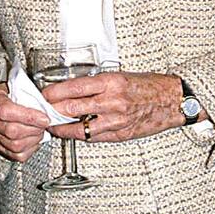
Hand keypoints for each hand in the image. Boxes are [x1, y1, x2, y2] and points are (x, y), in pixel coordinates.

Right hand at [0, 81, 49, 162]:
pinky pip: (15, 155)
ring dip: (33, 139)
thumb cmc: (8, 92)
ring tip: (40, 130)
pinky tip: (34, 139)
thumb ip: (28, 93)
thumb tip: (46, 104)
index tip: (44, 117)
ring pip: (14, 145)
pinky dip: (29, 149)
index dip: (28, 117)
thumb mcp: (16, 84)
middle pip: (11, 131)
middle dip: (34, 129)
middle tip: (44, 124)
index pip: (6, 111)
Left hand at [36, 70, 190, 141]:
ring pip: (80, 127)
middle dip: (53, 110)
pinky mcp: (121, 134)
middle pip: (72, 108)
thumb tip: (73, 90)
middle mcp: (113, 101)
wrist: (172, 100)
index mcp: (111, 82)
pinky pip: (95, 137)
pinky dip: (82, 134)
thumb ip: (98, 84)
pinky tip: (74, 132)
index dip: (54, 93)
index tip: (44, 95)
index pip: (74, 88)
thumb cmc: (149, 86)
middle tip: (42, 111)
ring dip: (63, 127)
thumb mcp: (121, 76)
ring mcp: (117, 120)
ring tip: (53, 126)